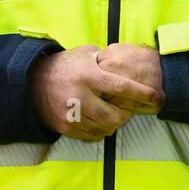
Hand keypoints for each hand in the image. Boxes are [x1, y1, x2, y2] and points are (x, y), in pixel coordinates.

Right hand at [29, 45, 161, 140]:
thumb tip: (129, 62)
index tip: (156, 96)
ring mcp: (71, 114)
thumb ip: (106, 58)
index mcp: (88, 75)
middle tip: (128, 110)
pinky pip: (92, 136)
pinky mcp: (65, 127)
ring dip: (114, 124)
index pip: (121, 87)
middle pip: (114, 115)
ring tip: (114, 115)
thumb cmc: (65, 65)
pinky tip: (100, 122)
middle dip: (126, 115)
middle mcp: (79, 95)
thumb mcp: (85, 54)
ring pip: (104, 128)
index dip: (141, 93)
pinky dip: (101, 131)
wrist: (32, 82)